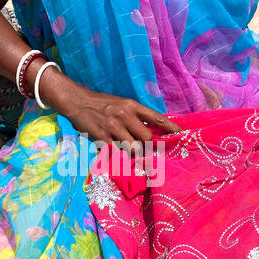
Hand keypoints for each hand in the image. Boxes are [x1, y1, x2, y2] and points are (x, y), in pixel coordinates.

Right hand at [49, 82, 182, 145]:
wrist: (78, 102)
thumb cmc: (102, 104)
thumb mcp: (122, 104)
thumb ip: (136, 116)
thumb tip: (152, 130)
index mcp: (132, 105)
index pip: (156, 117)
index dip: (171, 127)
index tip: (181, 134)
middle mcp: (125, 115)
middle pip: (146, 137)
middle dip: (147, 145)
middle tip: (145, 148)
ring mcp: (113, 126)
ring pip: (133, 147)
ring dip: (132, 152)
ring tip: (127, 150)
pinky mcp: (102, 137)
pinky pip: (116, 153)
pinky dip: (118, 156)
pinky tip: (115, 155)